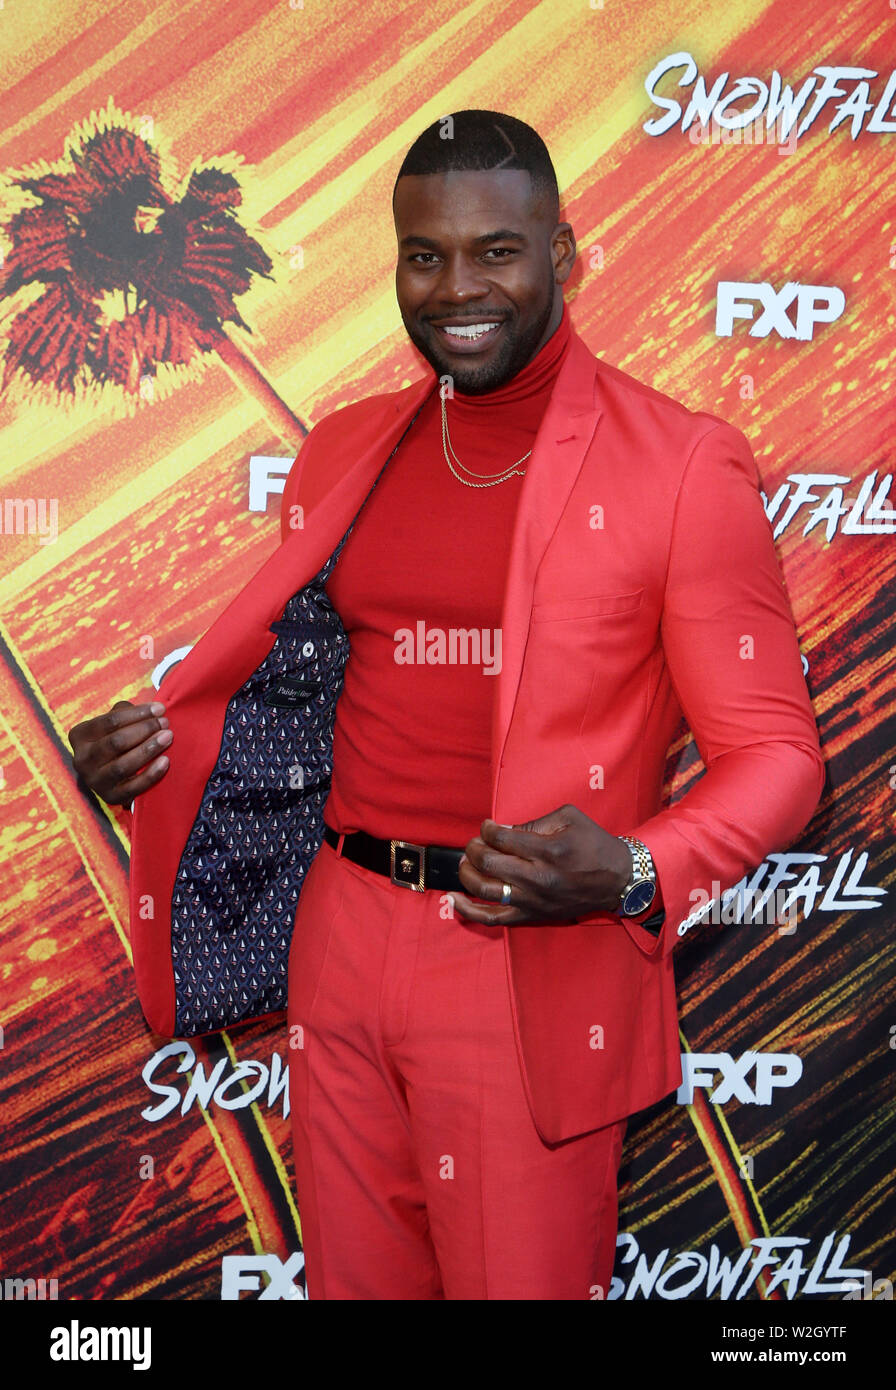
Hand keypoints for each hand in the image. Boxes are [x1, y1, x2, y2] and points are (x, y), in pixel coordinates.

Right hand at [68, 700, 171, 804]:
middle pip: (116, 742)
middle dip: (144, 730)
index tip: (160, 709)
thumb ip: (125, 712)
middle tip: (165, 723)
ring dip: (148, 749)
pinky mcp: (110, 797)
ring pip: (123, 765)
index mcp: (80, 735)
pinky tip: (166, 761)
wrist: (110, 774)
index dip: (137, 714)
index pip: (109, 721)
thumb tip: (150, 710)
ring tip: (168, 737)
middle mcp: (82, 759)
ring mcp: (94, 781)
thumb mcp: (113, 723)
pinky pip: (132, 788)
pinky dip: (151, 774)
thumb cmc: (116, 740)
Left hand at [448, 804, 632, 925]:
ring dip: (467, 873)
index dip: (487, 829)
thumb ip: (534, 822)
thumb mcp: (569, 818)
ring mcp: (532, 900)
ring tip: (467, 862)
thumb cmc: (594, 844)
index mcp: (548, 850)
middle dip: (474, 847)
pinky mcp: (531, 916)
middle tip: (476, 843)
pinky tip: (454, 899)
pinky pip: (494, 919)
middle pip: (487, 862)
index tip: (488, 826)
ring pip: (484, 889)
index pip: (501, 838)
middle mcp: (537, 877)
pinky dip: (469, 911)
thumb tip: (503, 829)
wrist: (618, 880)